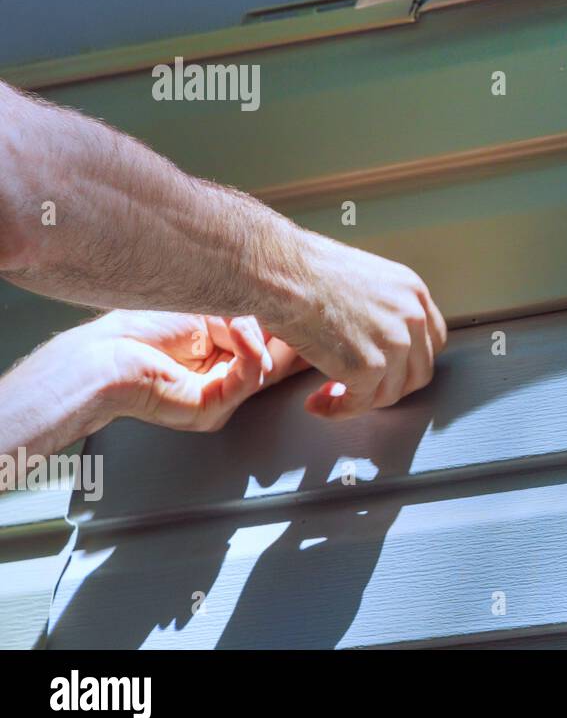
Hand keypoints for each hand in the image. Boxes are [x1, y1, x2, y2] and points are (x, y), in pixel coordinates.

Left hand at [85, 310, 307, 432]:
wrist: (104, 355)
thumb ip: (246, 323)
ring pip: (266, 366)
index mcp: (222, 356)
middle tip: (309, 313)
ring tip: (248, 315)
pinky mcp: (213, 410)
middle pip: (276, 358)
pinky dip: (249, 351)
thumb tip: (280, 323)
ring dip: (257, 334)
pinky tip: (238, 332)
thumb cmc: (140, 330)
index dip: (290, 327)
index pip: (270, 343)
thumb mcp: (208, 313)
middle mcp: (224, 379)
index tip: (311, 307)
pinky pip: (248, 379)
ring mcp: (221, 397)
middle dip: (292, 335)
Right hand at [271, 235, 446, 420]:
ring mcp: (394, 343)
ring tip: (333, 394)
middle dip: (390, 386)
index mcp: (412, 292)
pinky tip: (319, 403)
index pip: (432, 339)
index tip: (391, 369)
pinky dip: (338, 410)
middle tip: (362, 388)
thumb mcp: (364, 278)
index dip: (411, 360)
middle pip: (419, 371)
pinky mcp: (368, 367)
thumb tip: (372, 335)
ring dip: (362, 400)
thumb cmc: (306, 270)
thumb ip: (381, 306)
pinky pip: (360, 404)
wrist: (282, 273)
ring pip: (390, 393)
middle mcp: (411, 317)